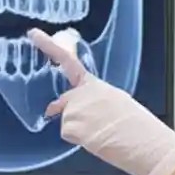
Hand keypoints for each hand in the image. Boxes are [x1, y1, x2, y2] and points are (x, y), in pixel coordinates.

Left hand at [27, 28, 174, 174]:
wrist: (140, 140)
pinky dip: (79, 140)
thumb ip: (95, 101)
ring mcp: (72, 110)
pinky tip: (95, 140)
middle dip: (71, 114)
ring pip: (67, 122)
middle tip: (94, 126)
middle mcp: (80, 94)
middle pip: (65, 103)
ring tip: (101, 134)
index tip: (33, 34)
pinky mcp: (69, 127)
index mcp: (95, 85)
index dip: (48, 46)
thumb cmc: (136, 124)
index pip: (68, 61)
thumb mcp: (117, 102)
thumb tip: (85, 112)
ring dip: (80, 131)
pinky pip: (68, 135)